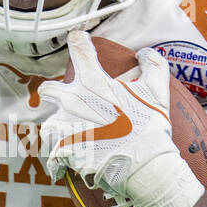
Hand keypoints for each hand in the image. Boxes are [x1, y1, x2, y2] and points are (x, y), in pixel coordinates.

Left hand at [38, 30, 202, 206]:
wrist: (143, 166)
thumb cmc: (150, 127)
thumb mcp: (157, 91)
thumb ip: (153, 65)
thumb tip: (145, 52)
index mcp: (93, 82)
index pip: (79, 49)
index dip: (78, 41)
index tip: (77, 40)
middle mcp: (72, 101)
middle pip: (48, 89)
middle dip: (54, 92)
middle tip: (68, 100)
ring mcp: (65, 127)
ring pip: (49, 124)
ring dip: (60, 129)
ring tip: (75, 136)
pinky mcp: (63, 151)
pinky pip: (54, 156)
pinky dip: (61, 159)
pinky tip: (71, 160)